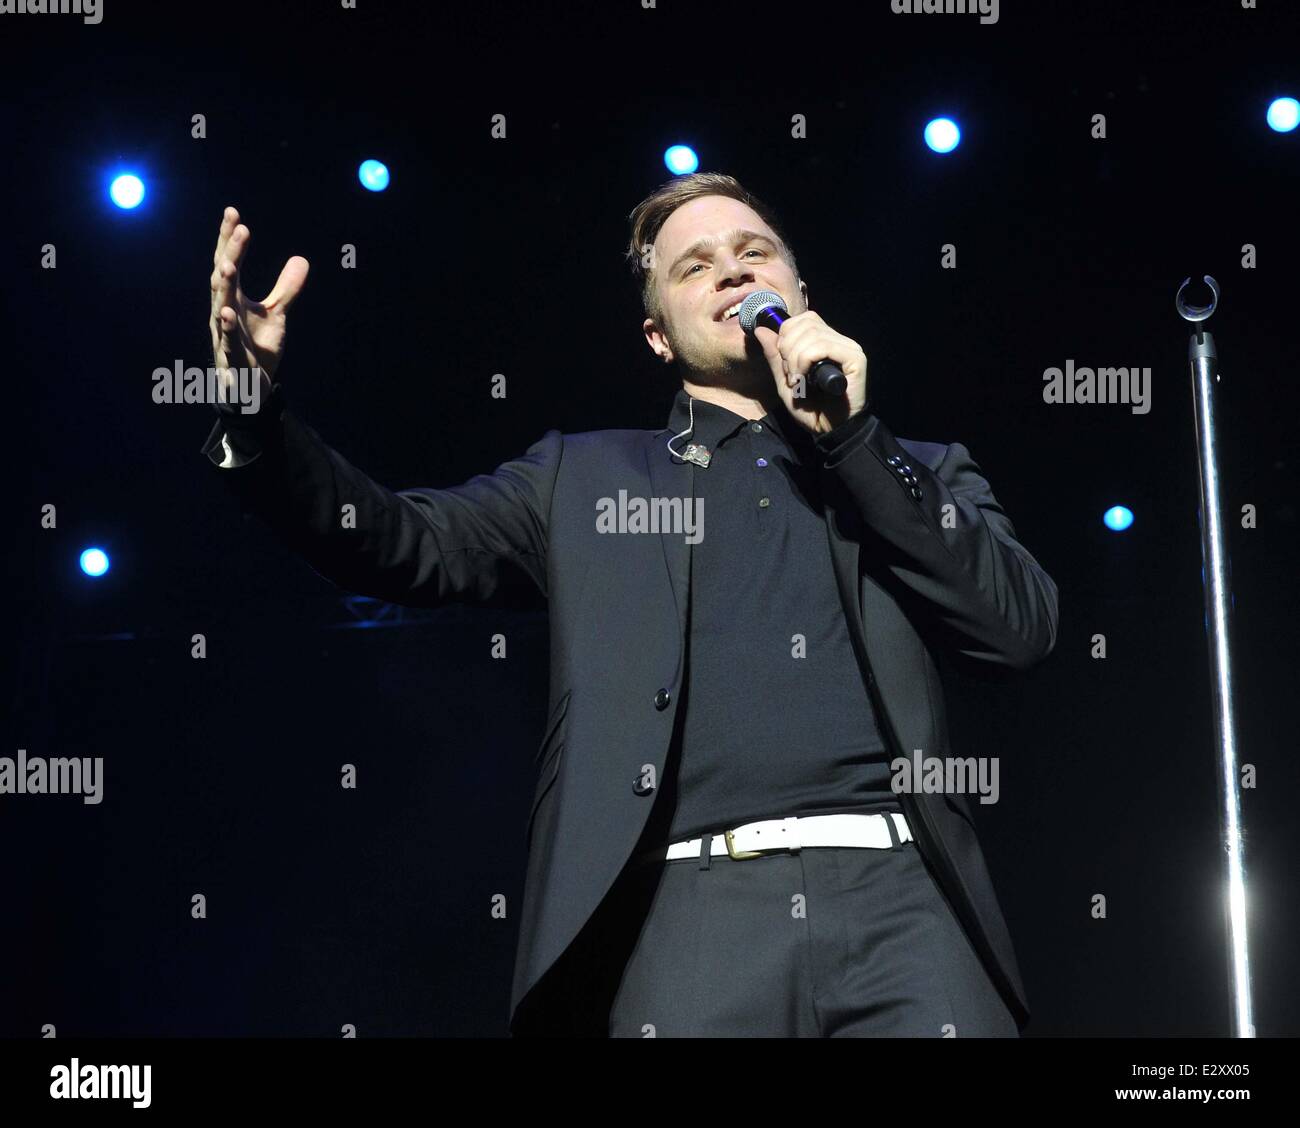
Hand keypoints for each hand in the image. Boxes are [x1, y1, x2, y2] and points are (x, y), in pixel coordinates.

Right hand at [209, 207, 309, 392]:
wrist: (250, 388)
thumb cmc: (256, 347)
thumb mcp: (276, 315)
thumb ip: (286, 289)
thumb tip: (301, 259)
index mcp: (231, 298)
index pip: (228, 262)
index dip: (229, 240)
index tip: (233, 213)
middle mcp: (222, 311)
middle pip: (223, 277)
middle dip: (230, 253)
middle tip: (238, 228)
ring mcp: (224, 334)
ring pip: (220, 306)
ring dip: (223, 286)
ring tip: (227, 266)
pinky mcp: (231, 357)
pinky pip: (227, 340)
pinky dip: (226, 328)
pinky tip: (225, 314)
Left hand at [753, 309, 868, 434]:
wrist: (830, 431)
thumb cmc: (812, 409)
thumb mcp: (785, 381)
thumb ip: (775, 356)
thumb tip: (761, 329)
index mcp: (825, 341)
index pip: (802, 319)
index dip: (786, 335)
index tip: (783, 363)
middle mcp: (839, 340)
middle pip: (805, 323)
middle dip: (787, 348)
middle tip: (790, 375)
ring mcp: (849, 348)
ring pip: (811, 333)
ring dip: (795, 359)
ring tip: (797, 381)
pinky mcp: (855, 358)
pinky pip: (822, 346)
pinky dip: (805, 361)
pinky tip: (804, 380)